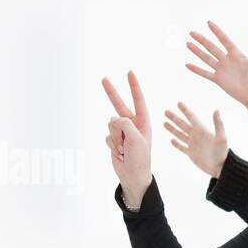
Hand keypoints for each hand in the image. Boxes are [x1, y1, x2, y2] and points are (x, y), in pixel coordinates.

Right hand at [101, 71, 152, 202]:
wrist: (133, 175)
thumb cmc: (140, 158)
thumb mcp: (135, 138)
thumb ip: (124, 124)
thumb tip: (112, 119)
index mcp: (143, 122)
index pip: (138, 100)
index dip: (134, 86)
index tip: (130, 72)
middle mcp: (133, 124)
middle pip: (119, 105)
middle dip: (112, 92)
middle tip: (104, 78)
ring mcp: (122, 132)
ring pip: (111, 124)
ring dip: (116, 137)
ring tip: (124, 148)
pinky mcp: (114, 140)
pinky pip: (107, 135)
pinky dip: (112, 144)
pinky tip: (119, 152)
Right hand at [163, 103, 226, 178]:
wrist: (220, 168)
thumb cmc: (222, 153)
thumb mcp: (221, 138)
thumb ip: (218, 124)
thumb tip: (216, 110)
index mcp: (202, 131)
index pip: (192, 118)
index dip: (185, 110)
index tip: (179, 103)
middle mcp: (196, 136)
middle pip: (183, 124)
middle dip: (174, 118)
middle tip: (166, 111)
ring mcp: (193, 144)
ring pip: (180, 134)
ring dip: (172, 128)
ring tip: (164, 122)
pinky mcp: (191, 153)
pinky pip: (182, 147)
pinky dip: (176, 144)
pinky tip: (171, 140)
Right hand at [185, 22, 247, 108]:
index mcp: (236, 54)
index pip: (224, 39)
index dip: (217, 31)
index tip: (209, 23)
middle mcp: (226, 60)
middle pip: (211, 47)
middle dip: (202, 40)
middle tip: (192, 32)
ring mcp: (221, 70)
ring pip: (206, 58)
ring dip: (197, 51)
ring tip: (188, 43)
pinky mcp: (218, 80)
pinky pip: (205, 73)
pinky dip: (196, 70)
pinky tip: (187, 65)